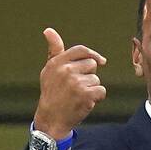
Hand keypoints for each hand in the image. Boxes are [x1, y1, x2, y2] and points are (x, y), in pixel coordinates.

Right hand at [32, 27, 106, 149]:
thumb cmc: (52, 93)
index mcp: (58, 62)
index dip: (93, 55)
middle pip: (92, 64)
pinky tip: (85, 102)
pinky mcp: (86, 95)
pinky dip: (97, 98)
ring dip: (92, 88)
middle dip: (89, 75)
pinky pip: (101, 90)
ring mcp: (76, 82)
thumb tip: (49, 30)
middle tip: (77, 87)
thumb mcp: (49, 70)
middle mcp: (66, 70)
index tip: (101, 61)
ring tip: (78, 96)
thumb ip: (54, 51)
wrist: (51, 119)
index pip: (81, 50)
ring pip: (96, 79)